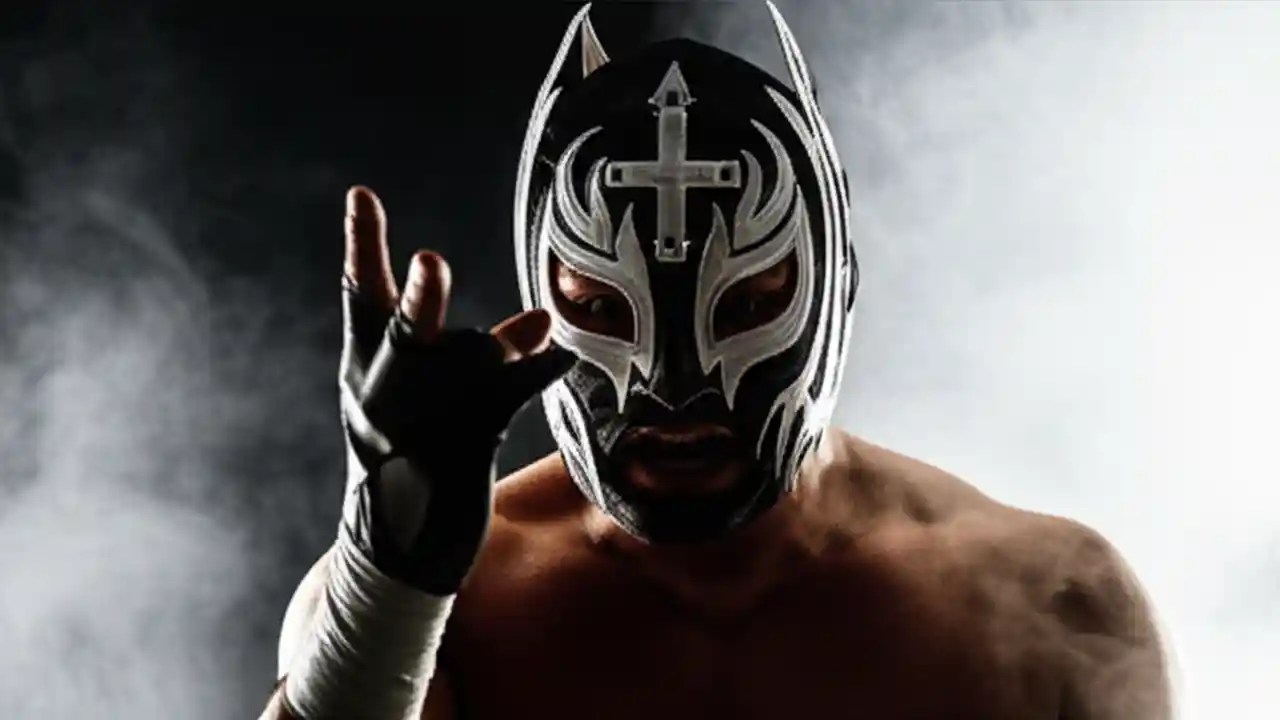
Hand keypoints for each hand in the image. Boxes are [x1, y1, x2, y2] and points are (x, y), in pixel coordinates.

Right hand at [337, 186, 572, 594]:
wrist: (394, 547)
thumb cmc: (406, 456)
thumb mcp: (405, 399)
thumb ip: (460, 350)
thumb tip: (542, 321)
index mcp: (361, 370)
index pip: (360, 297)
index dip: (362, 244)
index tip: (362, 193)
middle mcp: (385, 390)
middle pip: (405, 333)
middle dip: (422, 298)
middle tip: (431, 263)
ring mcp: (421, 421)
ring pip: (472, 357)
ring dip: (504, 343)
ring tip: (534, 330)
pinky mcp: (461, 446)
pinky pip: (510, 395)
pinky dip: (539, 371)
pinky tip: (562, 356)